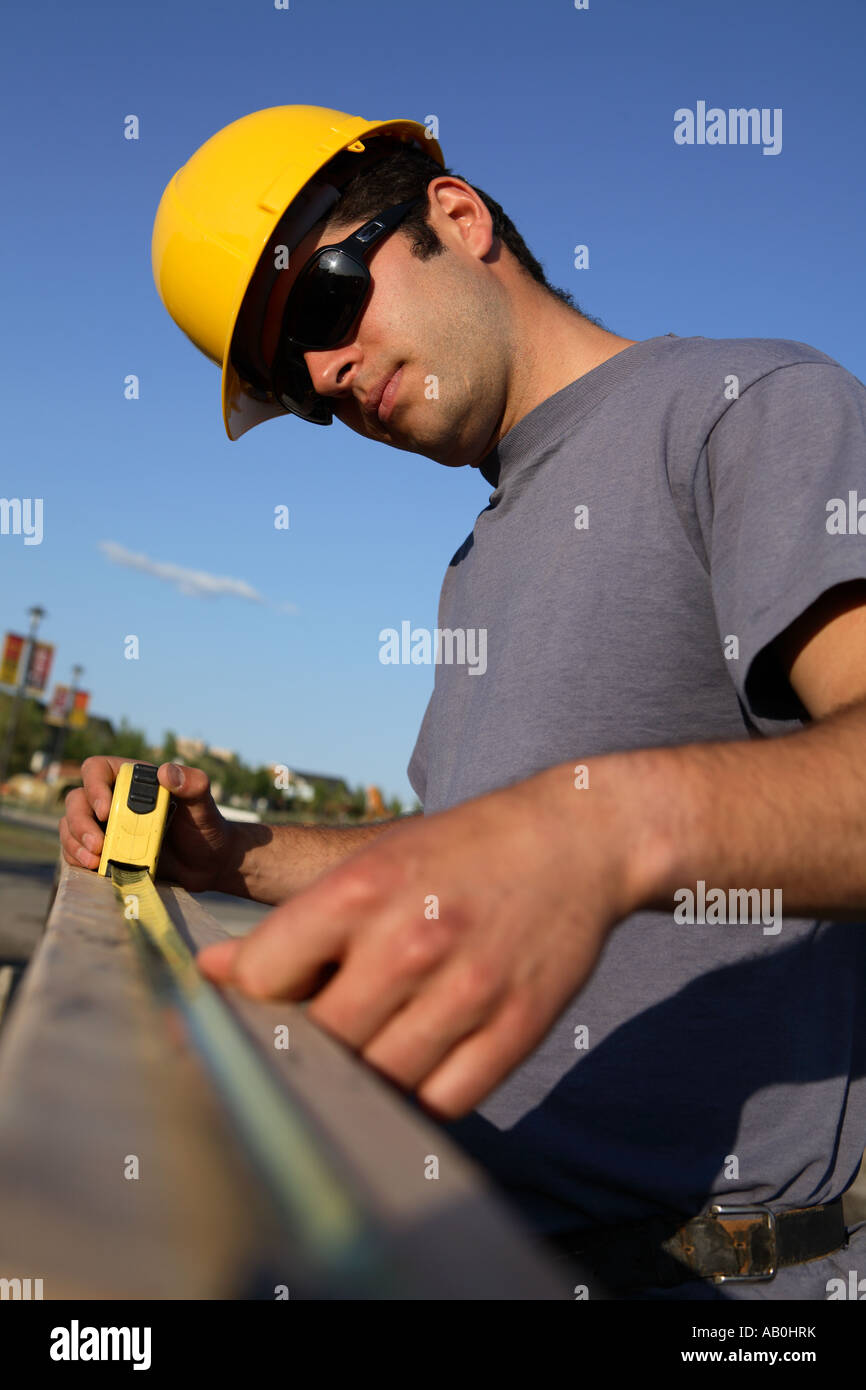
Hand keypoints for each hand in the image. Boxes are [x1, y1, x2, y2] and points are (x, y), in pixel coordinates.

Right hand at [60, 755, 235, 891]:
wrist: (206, 862)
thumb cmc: (204, 826)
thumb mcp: (203, 804)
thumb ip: (193, 784)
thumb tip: (167, 772)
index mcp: (132, 780)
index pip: (96, 769)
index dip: (94, 786)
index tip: (107, 811)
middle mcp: (112, 799)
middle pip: (76, 800)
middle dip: (80, 823)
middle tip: (99, 845)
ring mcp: (104, 826)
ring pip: (71, 826)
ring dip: (75, 843)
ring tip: (95, 861)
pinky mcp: (103, 850)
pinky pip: (76, 850)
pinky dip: (78, 859)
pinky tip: (94, 868)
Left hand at [197, 762, 649, 1117]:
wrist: (575, 840)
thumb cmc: (457, 854)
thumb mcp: (372, 864)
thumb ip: (293, 925)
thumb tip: (210, 972)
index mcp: (362, 889)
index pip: (263, 977)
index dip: (255, 996)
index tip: (270, 1000)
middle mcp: (411, 940)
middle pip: (320, 1039)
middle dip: (313, 1041)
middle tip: (325, 1028)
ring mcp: (469, 989)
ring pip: (379, 1079)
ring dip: (366, 1072)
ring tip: (376, 1041)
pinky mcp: (518, 1027)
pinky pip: (443, 1101)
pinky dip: (423, 1092)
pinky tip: (423, 1059)